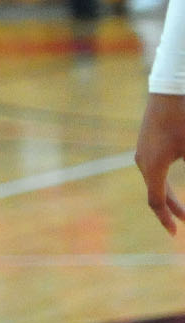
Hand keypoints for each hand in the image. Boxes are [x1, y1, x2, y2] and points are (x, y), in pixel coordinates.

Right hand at [134, 92, 184, 234]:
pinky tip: (171, 180)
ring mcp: (142, 152)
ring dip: (168, 194)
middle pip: (156, 193)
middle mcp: (143, 162)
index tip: (176, 234)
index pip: (157, 202)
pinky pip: (152, 168)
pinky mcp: (146, 143)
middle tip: (183, 223)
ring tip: (179, 205)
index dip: (167, 219)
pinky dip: (163, 180)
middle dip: (172, 209)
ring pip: (154, 180)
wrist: (170, 88)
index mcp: (153, 167)